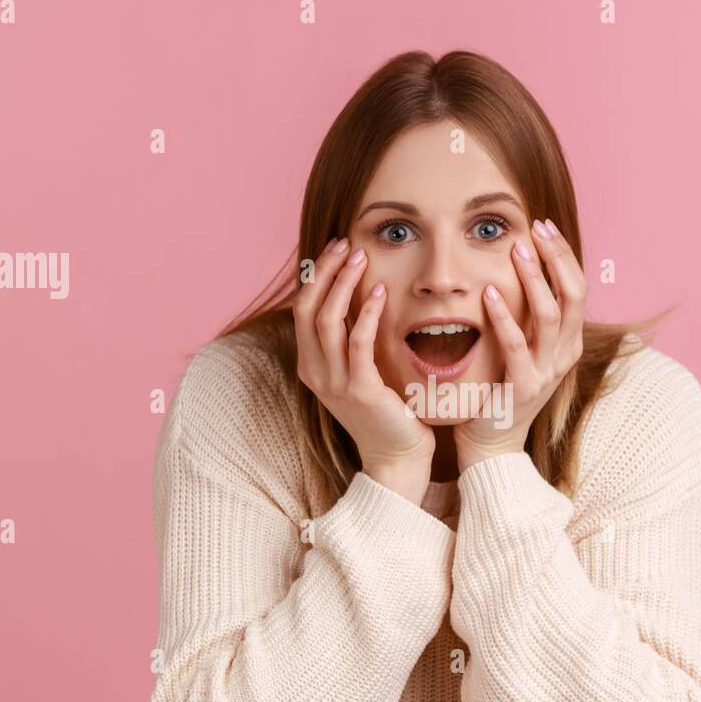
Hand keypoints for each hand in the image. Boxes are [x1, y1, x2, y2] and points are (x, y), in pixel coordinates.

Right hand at [293, 238, 434, 504]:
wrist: (398, 457)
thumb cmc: (387, 412)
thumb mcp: (359, 373)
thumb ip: (352, 342)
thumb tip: (361, 299)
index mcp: (311, 366)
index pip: (302, 310)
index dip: (315, 276)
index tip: (334, 249)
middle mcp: (315, 373)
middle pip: (307, 309)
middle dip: (324, 271)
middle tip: (344, 244)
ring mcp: (334, 383)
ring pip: (327, 320)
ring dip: (342, 284)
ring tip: (360, 258)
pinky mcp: (360, 391)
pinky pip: (357, 343)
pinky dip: (366, 313)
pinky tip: (380, 292)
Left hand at [454, 218, 586, 471]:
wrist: (490, 444)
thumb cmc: (500, 392)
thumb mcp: (522, 351)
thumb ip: (526, 320)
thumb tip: (517, 273)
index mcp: (568, 343)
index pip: (577, 289)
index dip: (564, 256)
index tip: (544, 228)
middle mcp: (564, 355)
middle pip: (574, 295)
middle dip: (556, 257)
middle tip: (536, 229)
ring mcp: (547, 372)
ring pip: (550, 315)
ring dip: (534, 279)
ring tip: (516, 251)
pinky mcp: (523, 388)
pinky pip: (517, 346)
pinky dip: (504, 317)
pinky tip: (488, 294)